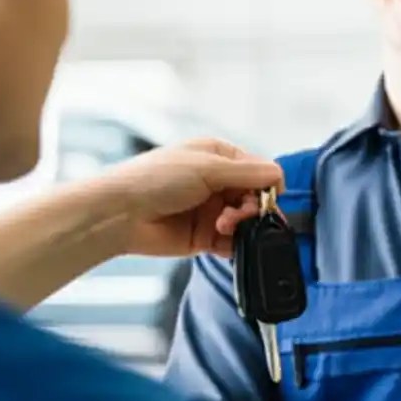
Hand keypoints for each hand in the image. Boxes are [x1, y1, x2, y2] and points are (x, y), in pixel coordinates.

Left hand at [92, 138, 284, 257]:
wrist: (120, 214)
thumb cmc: (154, 179)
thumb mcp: (205, 167)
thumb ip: (247, 173)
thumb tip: (280, 176)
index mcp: (217, 155)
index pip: (258, 169)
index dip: (266, 184)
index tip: (266, 196)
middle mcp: (216, 181)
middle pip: (256, 196)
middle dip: (254, 207)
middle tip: (241, 214)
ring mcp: (210, 210)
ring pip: (247, 221)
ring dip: (243, 225)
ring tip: (224, 225)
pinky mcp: (203, 237)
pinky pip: (233, 243)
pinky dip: (237, 244)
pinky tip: (228, 240)